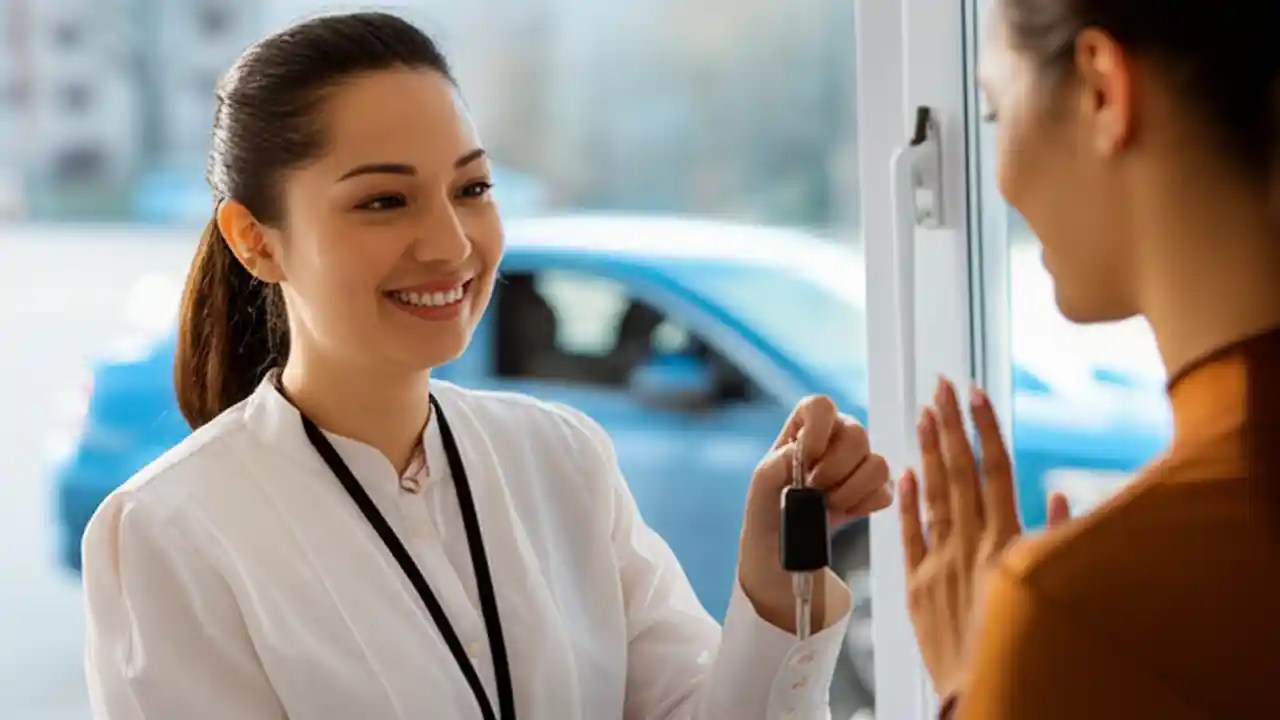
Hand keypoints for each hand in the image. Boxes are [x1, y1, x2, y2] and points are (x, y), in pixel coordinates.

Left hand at [739, 395, 893, 631]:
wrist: (782, 552)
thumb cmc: (768, 512)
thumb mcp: (759, 490)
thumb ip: (772, 468)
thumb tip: (797, 453)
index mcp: (805, 426)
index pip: (821, 405)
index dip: (819, 430)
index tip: (808, 458)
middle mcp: (837, 436)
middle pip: (858, 433)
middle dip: (834, 470)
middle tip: (814, 490)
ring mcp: (860, 462)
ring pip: (878, 463)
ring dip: (850, 491)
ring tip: (827, 505)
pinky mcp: (877, 489)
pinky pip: (886, 490)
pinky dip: (864, 506)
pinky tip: (845, 514)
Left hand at [899, 378, 1069, 698]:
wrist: (990, 697)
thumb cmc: (1031, 647)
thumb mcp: (1054, 589)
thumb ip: (1057, 540)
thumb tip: (1062, 494)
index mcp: (1010, 543)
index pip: (995, 470)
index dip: (984, 428)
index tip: (974, 393)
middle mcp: (972, 545)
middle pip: (960, 472)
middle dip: (951, 425)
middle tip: (939, 385)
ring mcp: (940, 563)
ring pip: (933, 494)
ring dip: (928, 450)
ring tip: (922, 412)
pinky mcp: (916, 586)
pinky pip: (909, 535)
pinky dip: (907, 502)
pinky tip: (902, 471)